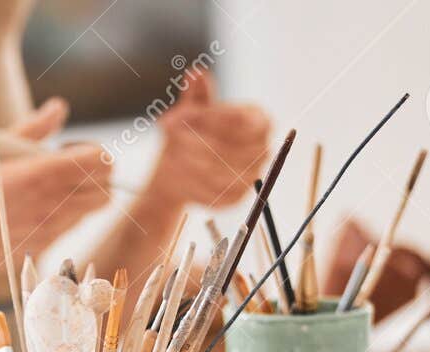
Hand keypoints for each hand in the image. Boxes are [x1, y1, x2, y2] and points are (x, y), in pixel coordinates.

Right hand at [0, 98, 112, 282]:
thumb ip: (31, 129)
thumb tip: (60, 107)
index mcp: (37, 175)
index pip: (98, 161)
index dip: (92, 149)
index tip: (67, 146)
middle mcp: (49, 206)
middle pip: (106, 186)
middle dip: (95, 171)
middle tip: (64, 164)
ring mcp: (48, 231)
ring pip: (93, 208)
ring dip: (83, 192)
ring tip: (49, 185)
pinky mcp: (42, 248)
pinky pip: (72, 226)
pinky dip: (66, 212)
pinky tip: (35, 206)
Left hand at [143, 69, 271, 208]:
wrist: (180, 167)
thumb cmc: (191, 132)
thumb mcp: (192, 110)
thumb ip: (197, 94)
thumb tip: (196, 74)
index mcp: (259, 121)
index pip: (241, 120)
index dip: (211, 117)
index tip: (182, 113)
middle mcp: (262, 150)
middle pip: (231, 147)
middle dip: (195, 139)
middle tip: (167, 131)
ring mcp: (251, 177)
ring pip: (220, 171)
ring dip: (189, 160)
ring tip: (168, 151)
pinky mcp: (235, 199)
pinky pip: (213, 192)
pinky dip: (191, 182)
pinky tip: (176, 171)